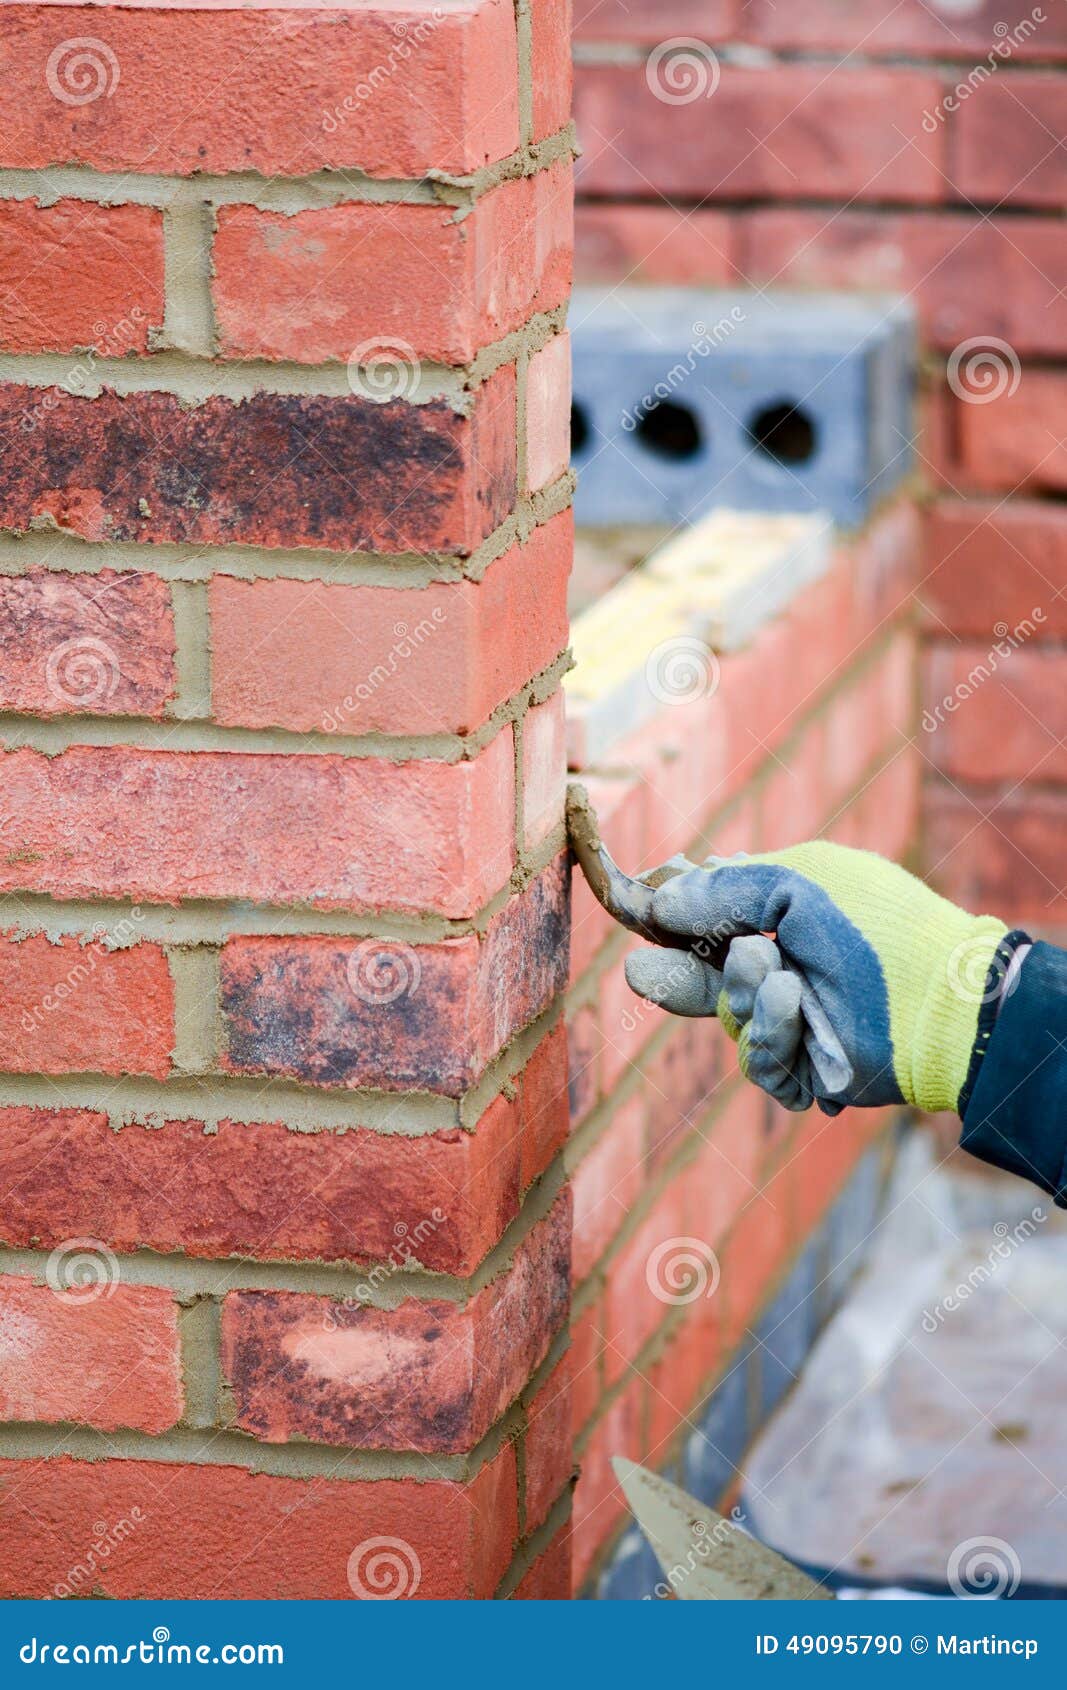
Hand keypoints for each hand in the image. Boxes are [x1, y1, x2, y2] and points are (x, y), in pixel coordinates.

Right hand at [624, 841, 1007, 1115]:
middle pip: (704, 979)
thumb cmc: (876, 926)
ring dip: (747, 998)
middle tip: (638, 973)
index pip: (711, 919)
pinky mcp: (809, 1070)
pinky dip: (773, 1037)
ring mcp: (798, 1021)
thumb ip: (723, 890)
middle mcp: (787, 967)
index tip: (637, 914)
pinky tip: (794, 1010)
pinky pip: (761, 1063)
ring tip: (782, 979)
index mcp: (785, 916)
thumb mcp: (798, 882)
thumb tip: (658, 899)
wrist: (942, 999)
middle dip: (673, 977)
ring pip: (731, 1020)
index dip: (671, 921)